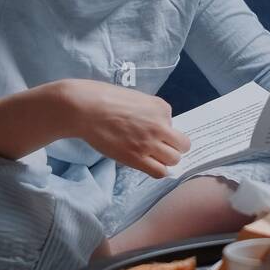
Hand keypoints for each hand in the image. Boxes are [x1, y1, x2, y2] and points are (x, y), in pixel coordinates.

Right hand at [57, 79, 190, 178]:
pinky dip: (159, 171)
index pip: (174, 124)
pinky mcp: (137, 157)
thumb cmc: (105, 98)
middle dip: (174, 147)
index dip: (164, 130)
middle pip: (183, 144)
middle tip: (160, 148)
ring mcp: (149, 142)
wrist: (86, 108)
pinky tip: (151, 166)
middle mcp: (160, 125)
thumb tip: (154, 128)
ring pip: (174, 159)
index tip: (150, 131)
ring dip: (167, 160)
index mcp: (161, 108)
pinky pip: (159, 172)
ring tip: (154, 158)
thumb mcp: (136, 98)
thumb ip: (149, 113)